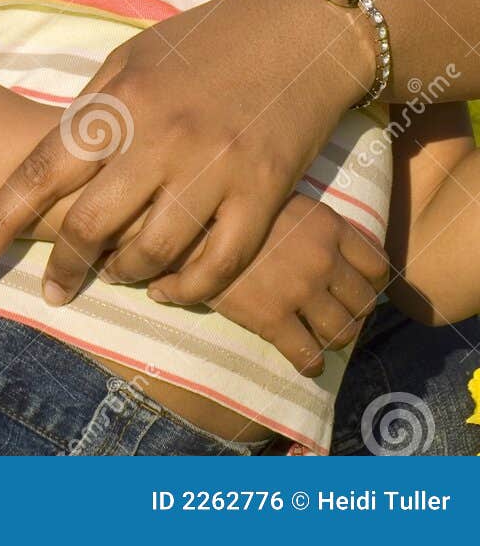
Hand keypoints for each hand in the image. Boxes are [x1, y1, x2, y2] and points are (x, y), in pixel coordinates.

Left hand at [0, 0, 372, 305]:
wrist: (304, 30)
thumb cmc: (210, 39)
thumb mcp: (136, 55)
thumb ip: (95, 108)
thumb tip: (55, 161)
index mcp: (121, 97)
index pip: (42, 169)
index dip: (0, 220)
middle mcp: (162, 136)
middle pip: (92, 225)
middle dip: (65, 266)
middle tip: (54, 289)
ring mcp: (214, 167)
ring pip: (151, 254)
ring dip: (125, 277)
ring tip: (118, 278)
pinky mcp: (263, 193)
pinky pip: (216, 265)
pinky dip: (186, 288)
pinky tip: (170, 288)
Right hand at [188, 195, 387, 375]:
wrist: (189, 227)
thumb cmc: (232, 210)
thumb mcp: (282, 202)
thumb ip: (313, 226)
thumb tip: (333, 251)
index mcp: (328, 226)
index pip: (377, 266)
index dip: (370, 283)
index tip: (357, 288)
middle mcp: (323, 259)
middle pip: (364, 303)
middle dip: (354, 313)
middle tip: (337, 315)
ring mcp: (300, 291)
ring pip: (343, 332)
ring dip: (335, 339)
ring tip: (321, 337)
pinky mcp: (274, 319)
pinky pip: (309, 356)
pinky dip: (312, 365)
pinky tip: (307, 363)